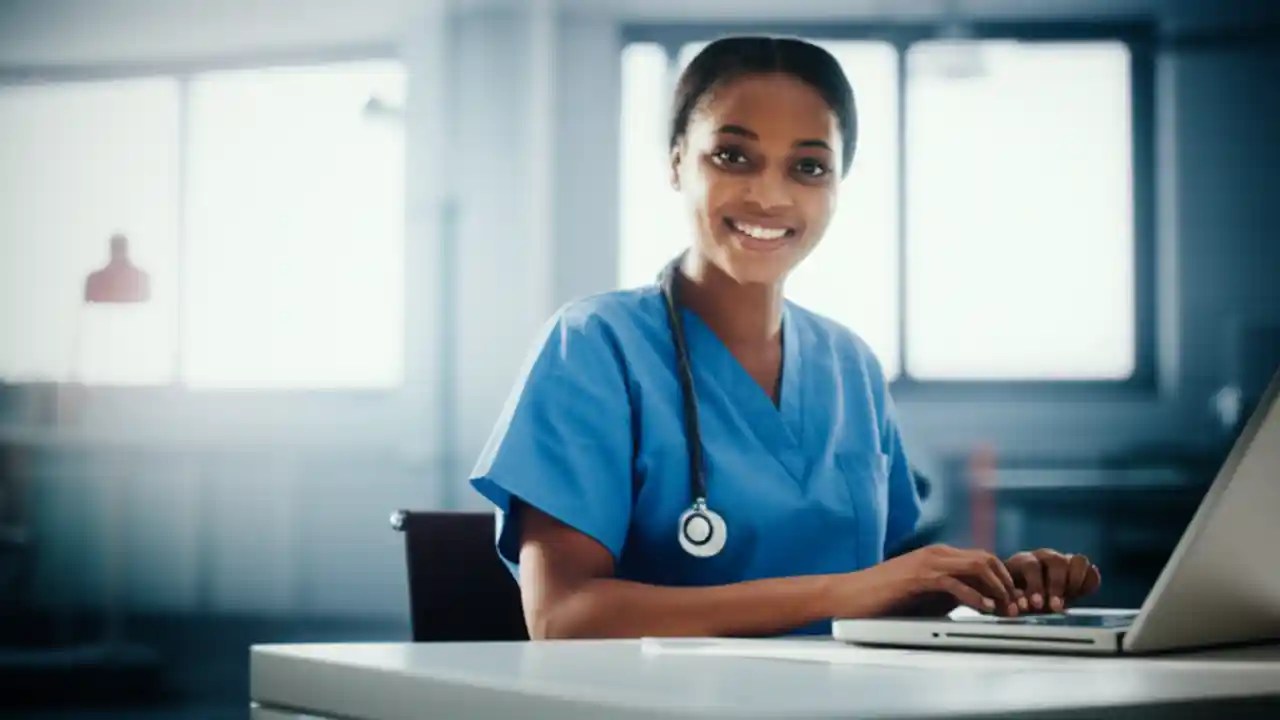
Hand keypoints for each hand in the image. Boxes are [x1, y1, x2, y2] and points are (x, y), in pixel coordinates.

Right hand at [868, 544, 1022, 616]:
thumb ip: (950, 593)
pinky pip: (955, 582)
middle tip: (1017, 607)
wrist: (848, 595)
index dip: (1003, 579)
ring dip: (997, 588)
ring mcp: (927, 563)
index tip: (1014, 602)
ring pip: (977, 565)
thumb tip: (979, 603)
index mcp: (939, 556)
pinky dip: (975, 595)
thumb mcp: (925, 594)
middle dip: (1007, 582)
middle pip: (986, 558)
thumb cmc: (883, 597)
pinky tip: (984, 608)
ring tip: (1007, 609)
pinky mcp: (918, 576)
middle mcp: (937, 554)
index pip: (983, 559)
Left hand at [1005, 549, 1101, 612]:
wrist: (1030, 593)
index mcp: (1025, 561)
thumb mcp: (1013, 600)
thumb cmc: (1017, 597)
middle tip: (1056, 607)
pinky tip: (1082, 595)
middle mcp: (1046, 557)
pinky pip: (1092, 572)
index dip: (1035, 585)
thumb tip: (1023, 607)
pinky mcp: (1081, 572)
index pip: (1031, 566)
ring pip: (1078, 560)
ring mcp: (1065, 560)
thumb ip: (1017, 602)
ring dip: (1076, 581)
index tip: (1037, 605)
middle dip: (1057, 585)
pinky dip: (1091, 583)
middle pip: (1056, 560)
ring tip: (1071, 598)